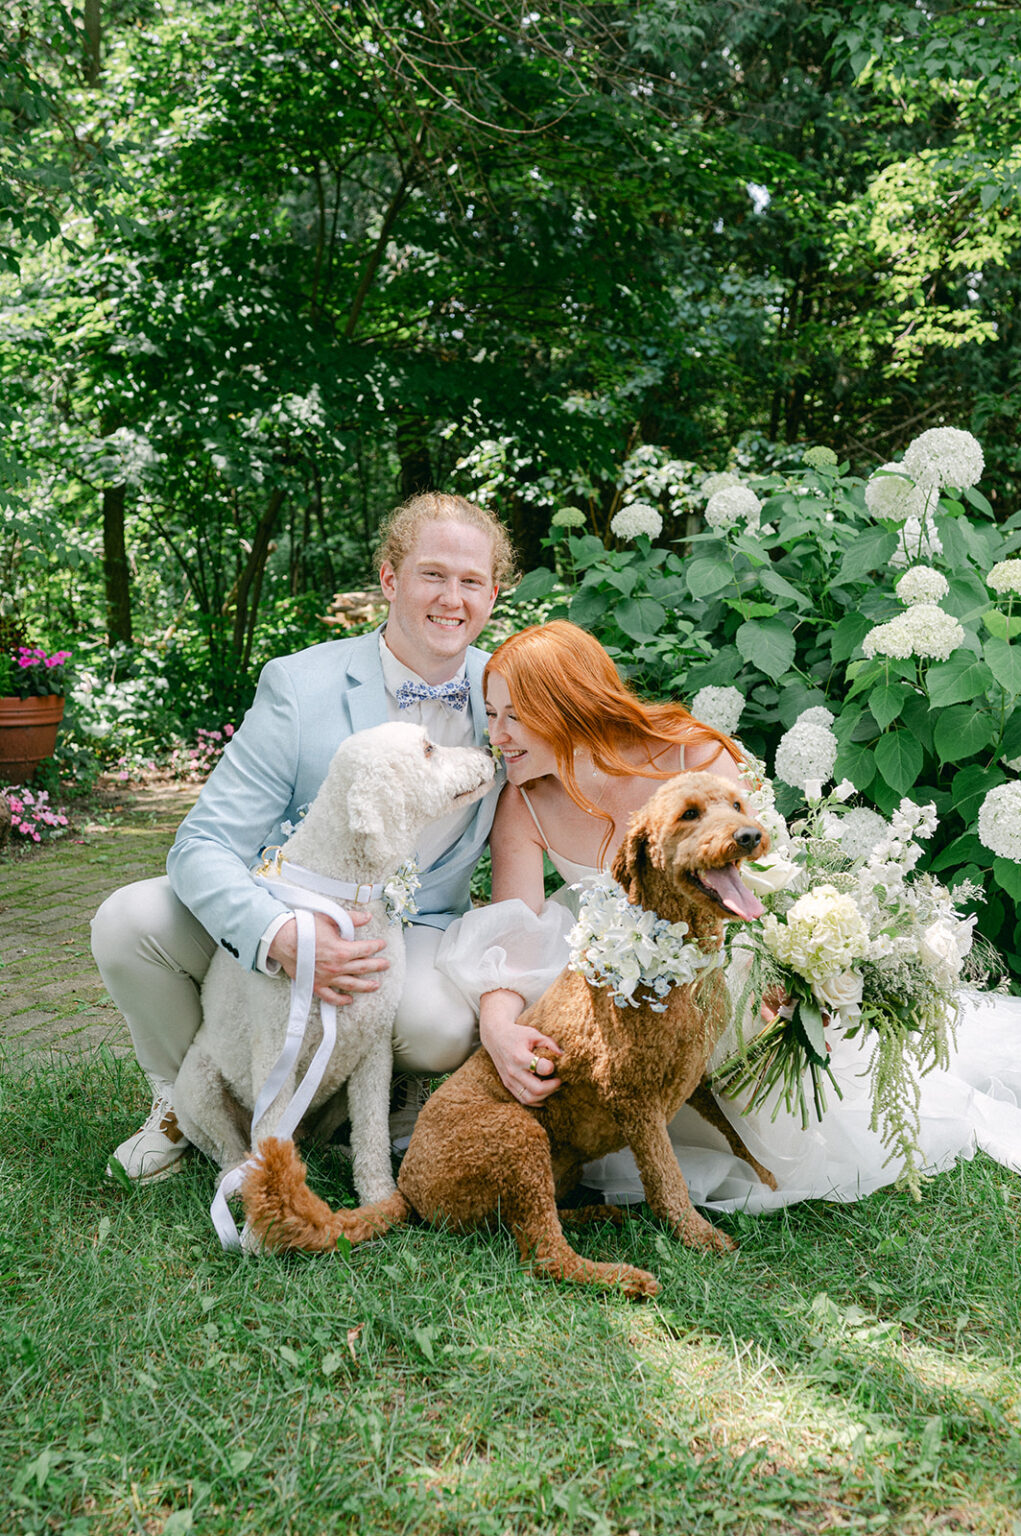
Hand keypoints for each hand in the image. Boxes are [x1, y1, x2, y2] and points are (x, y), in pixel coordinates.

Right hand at [268, 911, 388, 1006]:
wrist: (284, 939)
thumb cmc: (305, 928)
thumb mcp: (330, 919)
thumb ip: (351, 919)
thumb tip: (366, 917)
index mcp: (342, 950)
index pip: (366, 949)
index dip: (376, 947)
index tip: (381, 945)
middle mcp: (337, 967)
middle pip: (363, 968)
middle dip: (376, 966)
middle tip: (385, 965)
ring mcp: (327, 978)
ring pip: (351, 984)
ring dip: (365, 986)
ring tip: (375, 985)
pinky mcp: (316, 985)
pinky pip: (330, 997)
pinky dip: (341, 1000)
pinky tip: (349, 1000)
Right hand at [481, 1011, 562, 1106]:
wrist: (495, 1037)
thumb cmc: (516, 1034)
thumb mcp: (533, 1033)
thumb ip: (549, 1043)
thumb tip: (562, 1055)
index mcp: (520, 1057)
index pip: (541, 1068)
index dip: (552, 1067)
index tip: (554, 1064)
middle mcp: (513, 1071)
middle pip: (537, 1089)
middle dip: (552, 1087)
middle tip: (559, 1080)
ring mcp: (509, 1080)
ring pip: (530, 1099)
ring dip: (545, 1096)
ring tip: (552, 1087)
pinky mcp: (508, 1084)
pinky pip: (523, 1099)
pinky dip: (536, 1100)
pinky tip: (544, 1094)